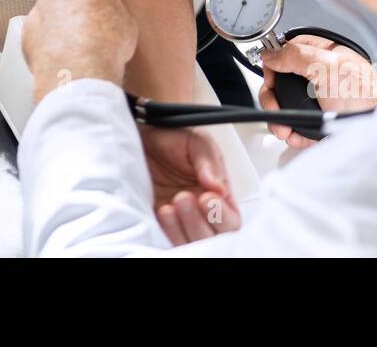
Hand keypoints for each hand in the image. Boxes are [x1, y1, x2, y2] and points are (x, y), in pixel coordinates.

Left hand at [22, 0, 139, 102]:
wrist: (79, 74)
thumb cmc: (103, 48)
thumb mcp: (127, 22)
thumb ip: (114, 8)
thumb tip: (113, 15)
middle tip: (89, 18)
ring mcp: (40, 10)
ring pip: (50, 8)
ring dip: (60, 19)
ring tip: (76, 40)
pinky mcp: (28, 32)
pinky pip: (39, 29)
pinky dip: (48, 38)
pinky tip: (62, 51)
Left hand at [140, 125, 241, 244]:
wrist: (145, 134)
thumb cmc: (175, 135)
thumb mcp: (198, 142)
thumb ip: (209, 162)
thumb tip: (218, 187)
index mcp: (219, 193)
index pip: (231, 219)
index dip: (222, 215)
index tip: (206, 197)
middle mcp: (202, 211)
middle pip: (214, 238)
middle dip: (199, 223)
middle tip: (184, 197)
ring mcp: (182, 218)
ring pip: (191, 242)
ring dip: (181, 229)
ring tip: (169, 206)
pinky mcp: (161, 222)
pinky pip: (168, 239)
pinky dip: (166, 231)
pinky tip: (161, 210)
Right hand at [259, 34, 376, 151]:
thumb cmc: (364, 95)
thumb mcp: (327, 67)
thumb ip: (295, 55)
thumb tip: (270, 54)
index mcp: (319, 52)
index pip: (283, 52)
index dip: (272, 67)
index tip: (271, 82)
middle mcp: (317, 72)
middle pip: (280, 82)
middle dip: (273, 99)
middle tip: (276, 109)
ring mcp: (318, 95)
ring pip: (286, 104)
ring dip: (281, 119)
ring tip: (285, 129)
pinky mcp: (319, 116)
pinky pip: (297, 122)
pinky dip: (293, 131)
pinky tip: (296, 135)